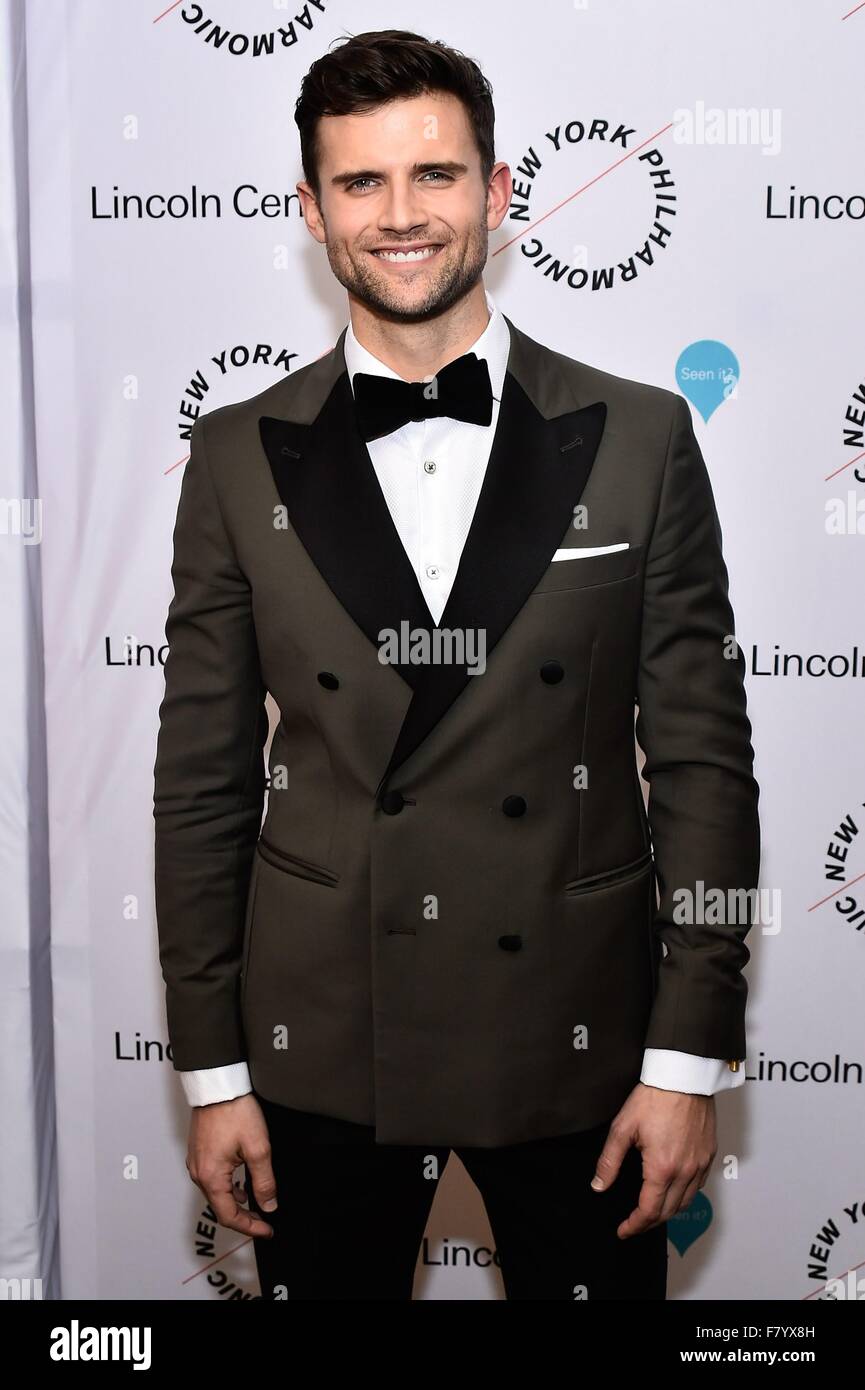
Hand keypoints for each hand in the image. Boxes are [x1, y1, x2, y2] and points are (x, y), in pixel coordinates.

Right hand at [186, 1092, 276, 1237]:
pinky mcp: (198, 1152)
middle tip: (264, 1221)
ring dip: (236, 1202)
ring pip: (216, 1193)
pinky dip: (228, 1187)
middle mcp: (198, 1173)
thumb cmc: (235, 1111)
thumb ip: (264, 1181)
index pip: (229, 1216)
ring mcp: (196, 1162)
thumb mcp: (258, 1148)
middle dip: (244, 1217)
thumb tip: (269, 1205)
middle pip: (221, 1207)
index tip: (267, 1230)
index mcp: (211, 1177)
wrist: (217, 1084)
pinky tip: (241, 1183)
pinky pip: (212, 1179)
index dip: (250, 1227)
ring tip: (256, 1204)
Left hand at [590, 1083, 715, 1238]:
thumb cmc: (654, 1097)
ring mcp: (700, 1164)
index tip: (623, 1230)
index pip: (648, 1211)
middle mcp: (685, 1171)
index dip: (634, 1225)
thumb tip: (599, 1185)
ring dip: (668, 1212)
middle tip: (634, 1224)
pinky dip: (685, 1195)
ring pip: (686, 1202)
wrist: (684, 1076)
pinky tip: (674, 1189)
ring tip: (652, 1211)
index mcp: (662, 1168)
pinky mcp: (709, 1154)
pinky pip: (699, 1186)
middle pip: (668, 1212)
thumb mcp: (623, 1128)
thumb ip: (609, 1161)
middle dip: (649, 1222)